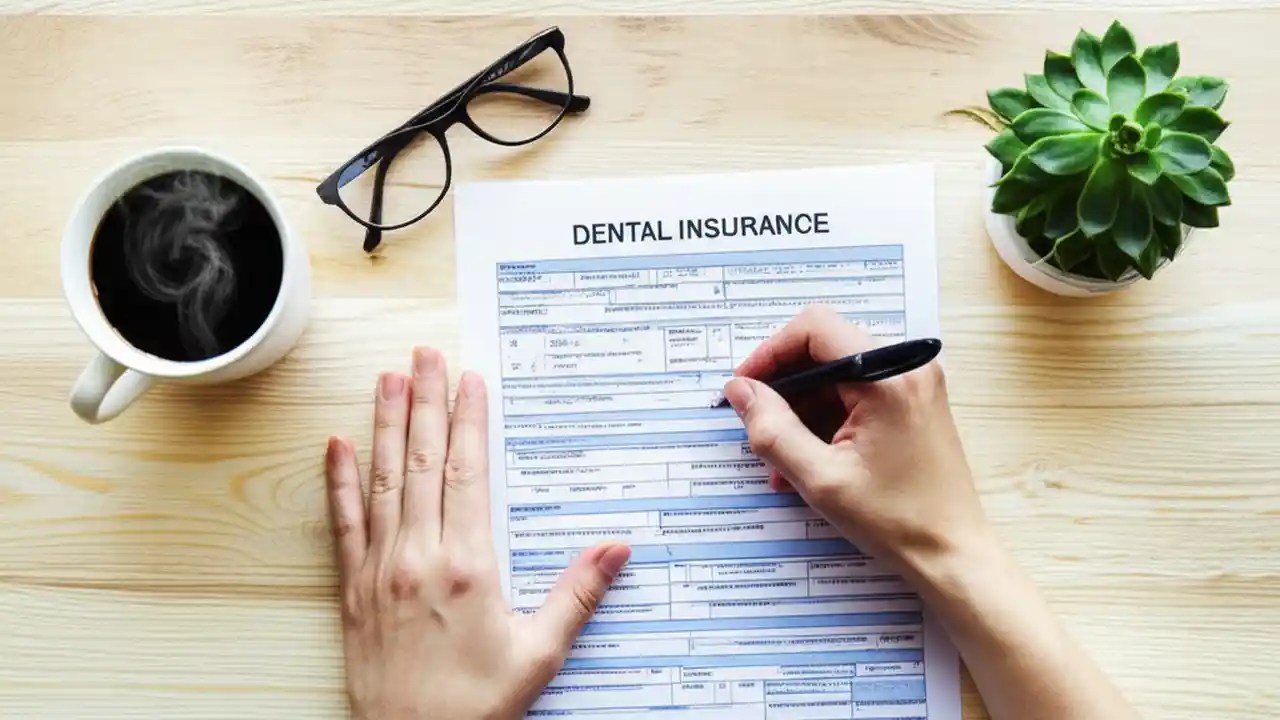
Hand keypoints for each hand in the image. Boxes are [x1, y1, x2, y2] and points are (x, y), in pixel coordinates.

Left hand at [324, 348, 630, 719]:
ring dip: (383, 425)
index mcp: (468, 567)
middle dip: (423, 402)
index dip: (467, 421)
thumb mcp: (539, 653)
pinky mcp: (352, 589)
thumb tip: (616, 549)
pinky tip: (336, 446)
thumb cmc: (475, 705)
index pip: (466, 473)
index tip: (469, 381)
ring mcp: (379, 570)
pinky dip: (339, 481)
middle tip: (424, 355)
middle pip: (421, 461)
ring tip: (386, 380)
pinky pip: (343, 522)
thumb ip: (576, 595)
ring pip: (382, 480)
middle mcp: (418, 557)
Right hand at [722, 306, 993, 572]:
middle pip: (824, 349)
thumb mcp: (820, 478)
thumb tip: (739, 391)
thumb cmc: (897, 520)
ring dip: (801, 410)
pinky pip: (855, 395)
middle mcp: (907, 368)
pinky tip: (807, 460)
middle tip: (757, 425)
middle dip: (784, 386)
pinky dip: (825, 419)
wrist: (952, 554)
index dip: (770, 352)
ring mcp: (913, 384)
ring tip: (780, 460)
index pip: (815, 327)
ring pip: (835, 375)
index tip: (744, 388)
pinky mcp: (912, 403)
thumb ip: (772, 429)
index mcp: (889, 377)